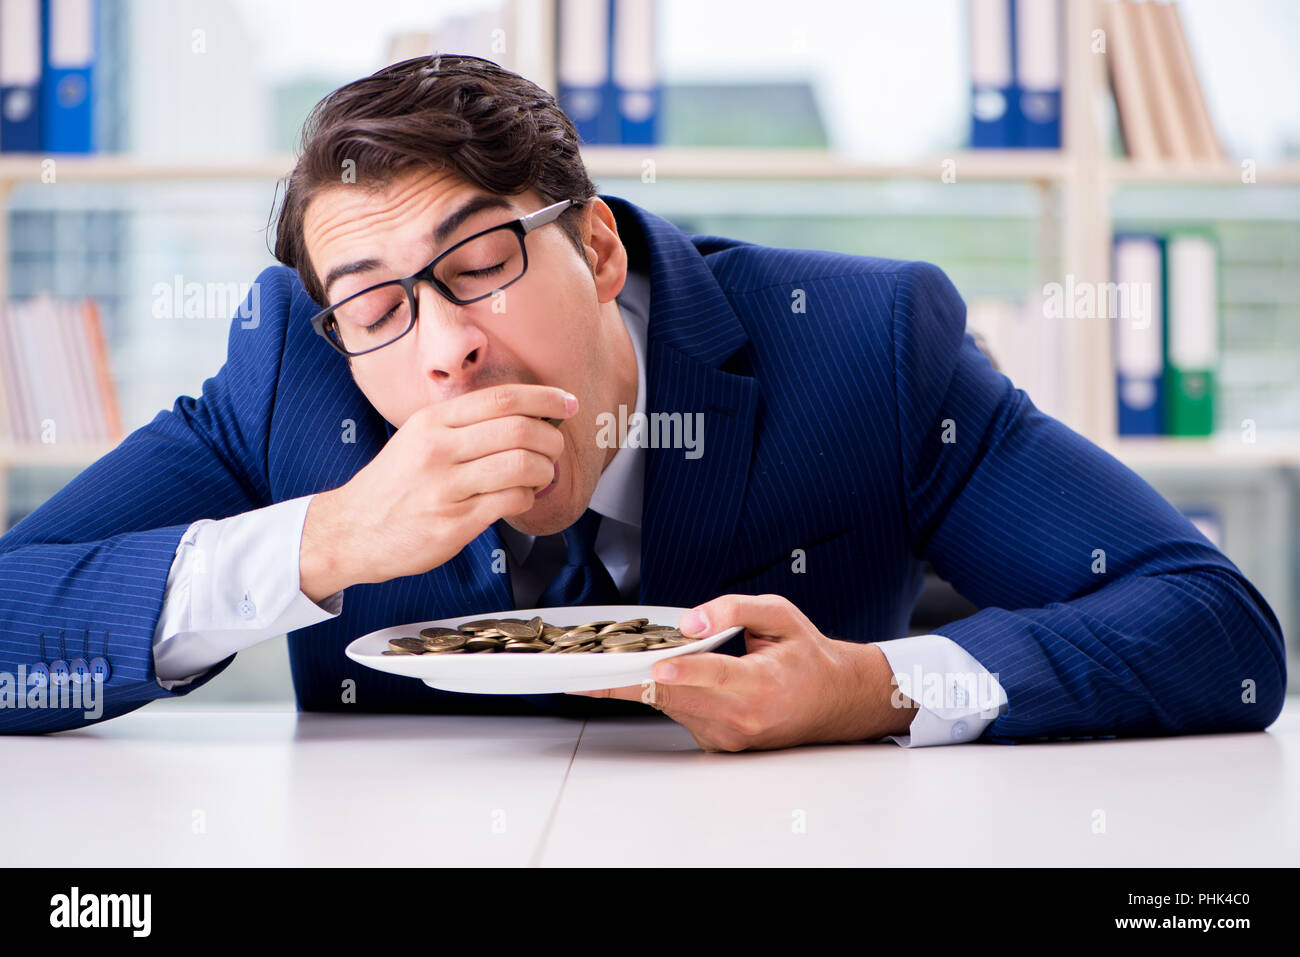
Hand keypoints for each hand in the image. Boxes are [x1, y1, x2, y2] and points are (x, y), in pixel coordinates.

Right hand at [300, 384, 576, 601]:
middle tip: (555, 447)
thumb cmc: (394, 484)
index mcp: (433, 422)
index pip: (502, 399)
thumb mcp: (418, 438)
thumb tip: (523, 412)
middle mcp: (438, 450)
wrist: (352, 530)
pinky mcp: (454, 523)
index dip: (544, 397)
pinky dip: (527, 498)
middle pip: (519, 430)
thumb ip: (463, 424)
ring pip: (521, 466)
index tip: (567, 402)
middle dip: (551, 438)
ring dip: (543, 470)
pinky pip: (510, 502)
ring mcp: (446, 488)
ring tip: (539, 475)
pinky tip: (519, 498)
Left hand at [567, 594, 917, 750]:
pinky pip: (676, 712)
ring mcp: (726, 734)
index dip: (684, 671)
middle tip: (581, 672)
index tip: (657, 665)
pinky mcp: (715, 741)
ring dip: (633, 684)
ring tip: (593, 666)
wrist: (832, 702)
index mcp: (760, 685)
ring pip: (668, 704)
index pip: (715, 677)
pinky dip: (657, 691)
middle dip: (626, 680)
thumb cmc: (806, 657)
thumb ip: (735, 609)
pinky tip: (638, 674)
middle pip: (673, 696)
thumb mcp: (780, 616)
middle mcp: (741, 717)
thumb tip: (692, 619)